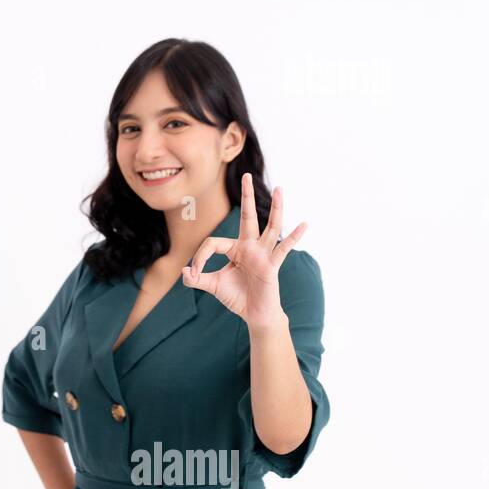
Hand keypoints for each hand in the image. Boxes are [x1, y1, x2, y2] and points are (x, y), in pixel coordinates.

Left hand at [180, 173, 306, 329]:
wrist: (254, 314)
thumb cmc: (236, 297)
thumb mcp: (212, 286)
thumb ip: (196, 279)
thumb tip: (184, 272)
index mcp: (235, 249)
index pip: (213, 242)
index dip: (199, 256)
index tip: (193, 272)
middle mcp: (250, 246)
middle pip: (248, 217)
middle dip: (246, 196)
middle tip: (245, 175)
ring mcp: (263, 253)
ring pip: (270, 226)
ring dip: (275, 207)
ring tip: (280, 189)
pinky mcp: (272, 265)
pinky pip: (284, 248)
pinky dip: (293, 237)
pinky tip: (304, 224)